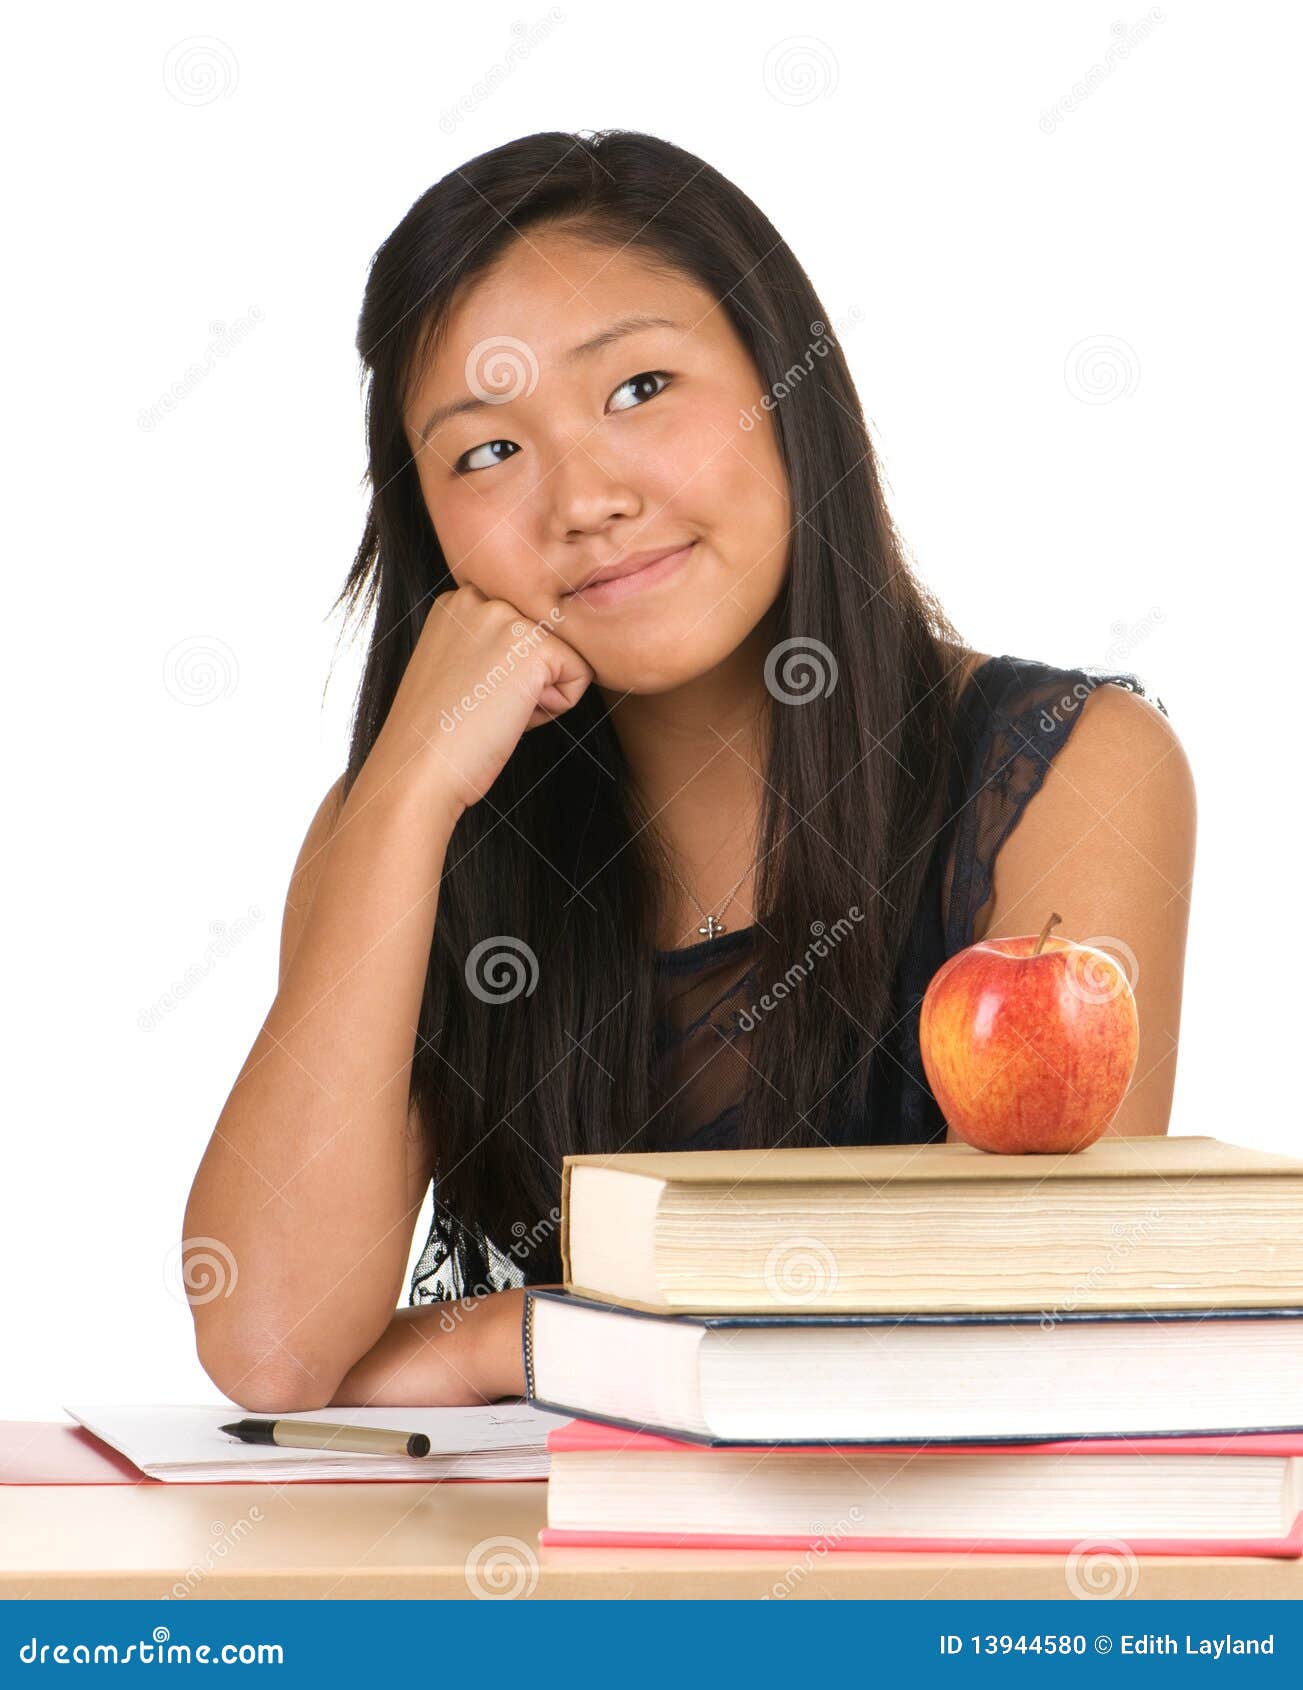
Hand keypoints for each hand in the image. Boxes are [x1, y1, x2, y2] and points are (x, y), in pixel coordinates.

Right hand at [370, 583, 592, 820]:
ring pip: (565, 654)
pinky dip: (557, 707)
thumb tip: (534, 651)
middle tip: (484, 705)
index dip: (507, 670)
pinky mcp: (535, 645)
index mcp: (457, 601)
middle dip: (528, 677)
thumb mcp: (456, 668)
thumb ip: (489, 645)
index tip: (471, 693)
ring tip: (496, 709)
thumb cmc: (436, 734)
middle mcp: (481, 597)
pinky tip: (512, 715)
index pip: (521, 627)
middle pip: (545, 637)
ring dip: (541, 691)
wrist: (418, 767)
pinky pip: (580, 674)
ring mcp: (507, 616)